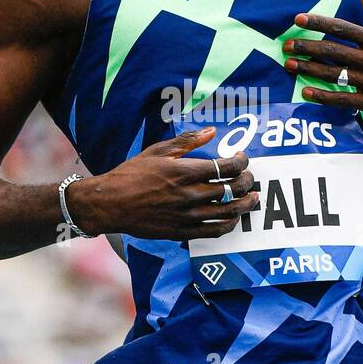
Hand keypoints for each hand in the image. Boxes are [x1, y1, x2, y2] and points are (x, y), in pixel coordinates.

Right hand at [66, 126, 258, 239]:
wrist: (110, 204)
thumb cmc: (131, 174)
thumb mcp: (158, 151)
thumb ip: (188, 141)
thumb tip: (212, 132)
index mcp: (185, 172)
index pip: (226, 167)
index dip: (241, 162)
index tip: (242, 159)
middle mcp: (189, 195)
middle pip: (231, 189)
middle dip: (247, 182)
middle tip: (250, 178)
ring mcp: (186, 216)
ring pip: (227, 212)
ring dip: (244, 205)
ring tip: (252, 199)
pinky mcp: (181, 232)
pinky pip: (213, 232)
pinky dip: (228, 225)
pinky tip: (233, 219)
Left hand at [283, 0, 362, 124]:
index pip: (345, 28)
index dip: (320, 23)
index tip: (299, 19)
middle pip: (334, 51)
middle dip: (307, 47)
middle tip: (286, 44)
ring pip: (336, 75)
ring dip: (310, 70)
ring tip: (289, 65)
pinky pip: (346, 100)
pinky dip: (325, 97)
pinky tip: (307, 92)